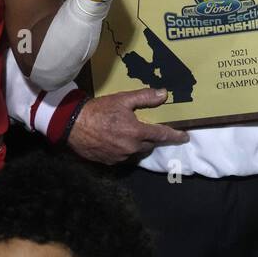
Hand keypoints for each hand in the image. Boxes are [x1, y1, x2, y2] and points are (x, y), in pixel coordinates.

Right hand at [66, 88, 189, 164]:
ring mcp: (120, 157)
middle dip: (153, 138)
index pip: (162, 135)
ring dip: (138, 145)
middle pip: (150, 145)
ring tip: (131, 134)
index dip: (175, 135)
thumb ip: (145, 98)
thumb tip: (164, 94)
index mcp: (137, 133)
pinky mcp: (109, 162)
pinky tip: (117, 142)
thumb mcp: (122, 99)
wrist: (72, 125)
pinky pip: (124, 157)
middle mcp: (131, 148)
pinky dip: (125, 150)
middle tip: (150, 129)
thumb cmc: (98, 110)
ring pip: (137, 152)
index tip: (185, 137)